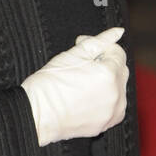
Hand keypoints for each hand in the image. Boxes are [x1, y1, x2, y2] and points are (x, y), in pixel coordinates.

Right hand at [20, 26, 127, 146]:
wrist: (35, 115)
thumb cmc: (49, 85)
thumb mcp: (72, 55)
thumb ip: (98, 41)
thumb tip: (118, 31)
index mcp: (109, 74)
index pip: (118, 53)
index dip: (101, 47)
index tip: (85, 48)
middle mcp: (116, 94)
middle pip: (120, 71)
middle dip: (106, 64)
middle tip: (82, 65)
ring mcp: (112, 112)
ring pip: (118, 89)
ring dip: (107, 82)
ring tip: (82, 83)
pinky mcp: (105, 124)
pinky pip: (113, 107)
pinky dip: (104, 99)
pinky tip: (85, 97)